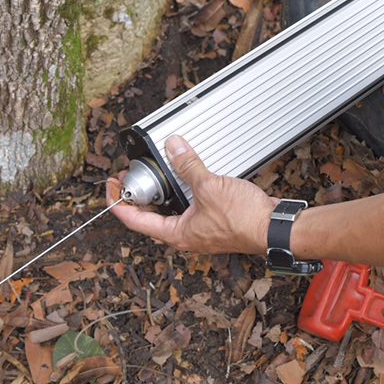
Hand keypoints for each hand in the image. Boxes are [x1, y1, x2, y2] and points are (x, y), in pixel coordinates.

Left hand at [107, 135, 275, 254]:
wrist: (273, 227)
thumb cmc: (244, 219)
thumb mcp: (209, 186)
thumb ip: (189, 165)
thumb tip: (175, 148)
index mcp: (175, 234)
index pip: (134, 220)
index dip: (117, 201)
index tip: (110, 185)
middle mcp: (185, 236)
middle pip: (150, 217)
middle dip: (138, 195)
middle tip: (129, 177)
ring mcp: (200, 231)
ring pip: (171, 213)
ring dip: (161, 194)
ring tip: (155, 175)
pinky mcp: (215, 223)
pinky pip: (190, 208)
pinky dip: (183, 193)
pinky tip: (188, 180)